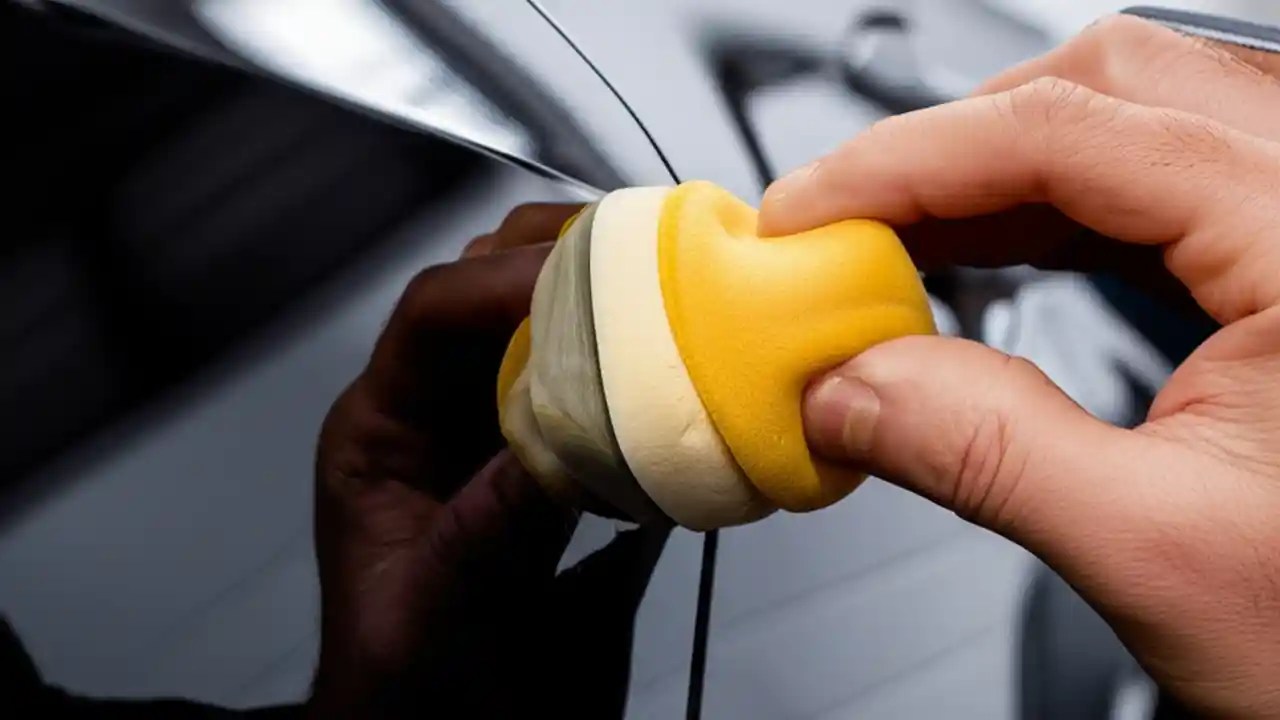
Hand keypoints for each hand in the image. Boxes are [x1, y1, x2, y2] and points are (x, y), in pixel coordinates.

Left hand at [307, 203, 668, 717]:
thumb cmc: (400, 691)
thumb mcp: (437, 607)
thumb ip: (497, 522)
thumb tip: (574, 432)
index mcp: (380, 433)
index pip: (430, 315)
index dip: (504, 281)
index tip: (586, 278)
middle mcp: (432, 416)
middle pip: (487, 295)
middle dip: (562, 263)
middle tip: (645, 261)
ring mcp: (491, 435)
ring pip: (542, 333)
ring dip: (604, 310)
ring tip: (673, 301)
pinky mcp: (546, 466)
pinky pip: (589, 397)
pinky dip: (633, 382)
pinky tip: (675, 382)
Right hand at [761, 15, 1279, 718]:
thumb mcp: (1157, 553)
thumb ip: (982, 453)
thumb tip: (845, 389)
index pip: (1070, 133)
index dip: (907, 159)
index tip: (808, 212)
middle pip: (1105, 90)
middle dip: (948, 149)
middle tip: (845, 227)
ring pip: (1127, 123)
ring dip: (991, 178)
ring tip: (894, 248)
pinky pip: (1154, 183)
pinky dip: (1048, 210)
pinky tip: (986, 255)